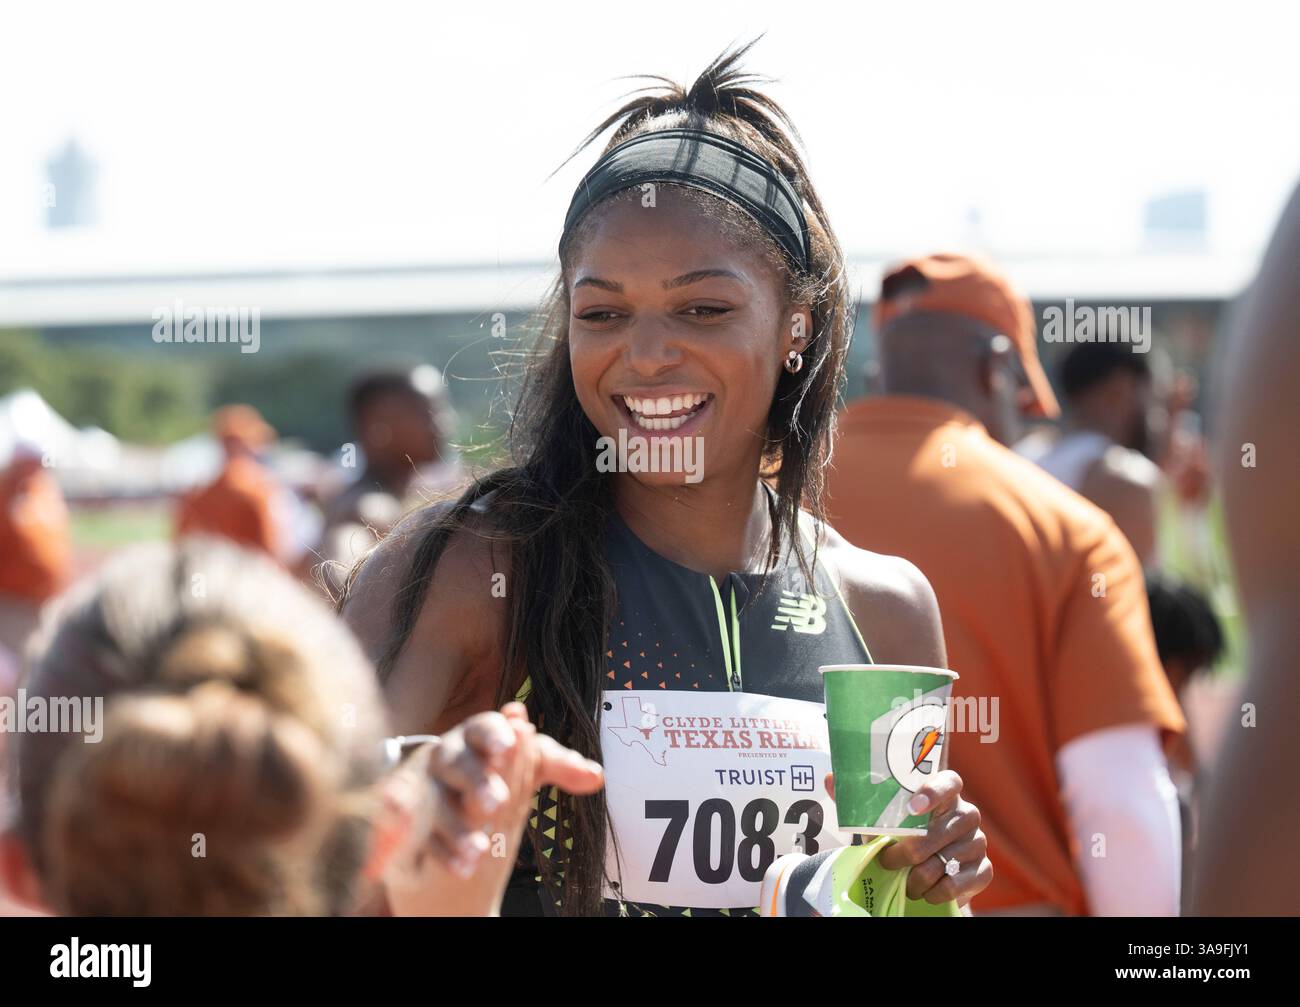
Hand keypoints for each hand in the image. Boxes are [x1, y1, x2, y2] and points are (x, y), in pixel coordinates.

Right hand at [381, 703, 602, 915]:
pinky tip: (459, 867)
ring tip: (478, 851)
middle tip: (497, 803)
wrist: (443, 824)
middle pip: (456, 760)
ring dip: (455, 826)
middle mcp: (445, 757)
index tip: (510, 743)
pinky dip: (439, 852)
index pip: (484, 726)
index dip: (496, 735)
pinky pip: (416, 838)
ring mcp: (420, 790)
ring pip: (433, 802)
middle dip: (476, 780)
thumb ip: (555, 767)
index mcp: (475, 738)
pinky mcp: (402, 825)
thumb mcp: (523, 773)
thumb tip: (596, 776)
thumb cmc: (484, 786)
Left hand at [825, 769, 991, 907]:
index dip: (932, 792)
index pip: (948, 782)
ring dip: (917, 878)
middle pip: (936, 833)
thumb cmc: (903, 833)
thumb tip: (830, 779)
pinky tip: (926, 891)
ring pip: (943, 863)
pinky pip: (958, 884)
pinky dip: (936, 892)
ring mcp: (977, 842)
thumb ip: (859, 799)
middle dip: (906, 853)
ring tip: (905, 881)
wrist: (931, 868)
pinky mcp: (983, 869)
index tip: (911, 807)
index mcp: (945, 792)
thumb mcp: (882, 817)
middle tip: (888, 862)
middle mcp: (966, 813)